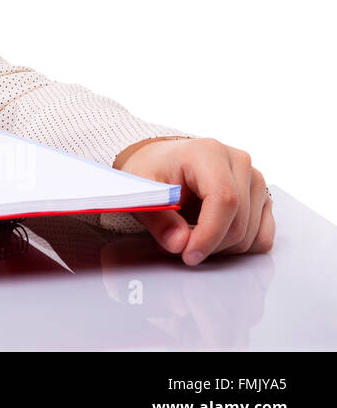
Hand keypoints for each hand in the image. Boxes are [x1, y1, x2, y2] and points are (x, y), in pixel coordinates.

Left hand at [114, 137, 274, 265]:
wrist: (166, 162)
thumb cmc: (155, 171)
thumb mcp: (144, 191)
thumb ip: (159, 219)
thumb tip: (180, 244)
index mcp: (209, 153)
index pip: (224, 200)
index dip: (209, 234)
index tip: (189, 255)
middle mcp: (239, 163)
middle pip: (239, 222)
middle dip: (209, 245)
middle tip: (181, 246)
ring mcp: (255, 180)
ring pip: (251, 235)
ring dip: (221, 247)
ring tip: (193, 233)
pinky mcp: (262, 198)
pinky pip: (262, 238)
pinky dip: (238, 246)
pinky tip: (214, 235)